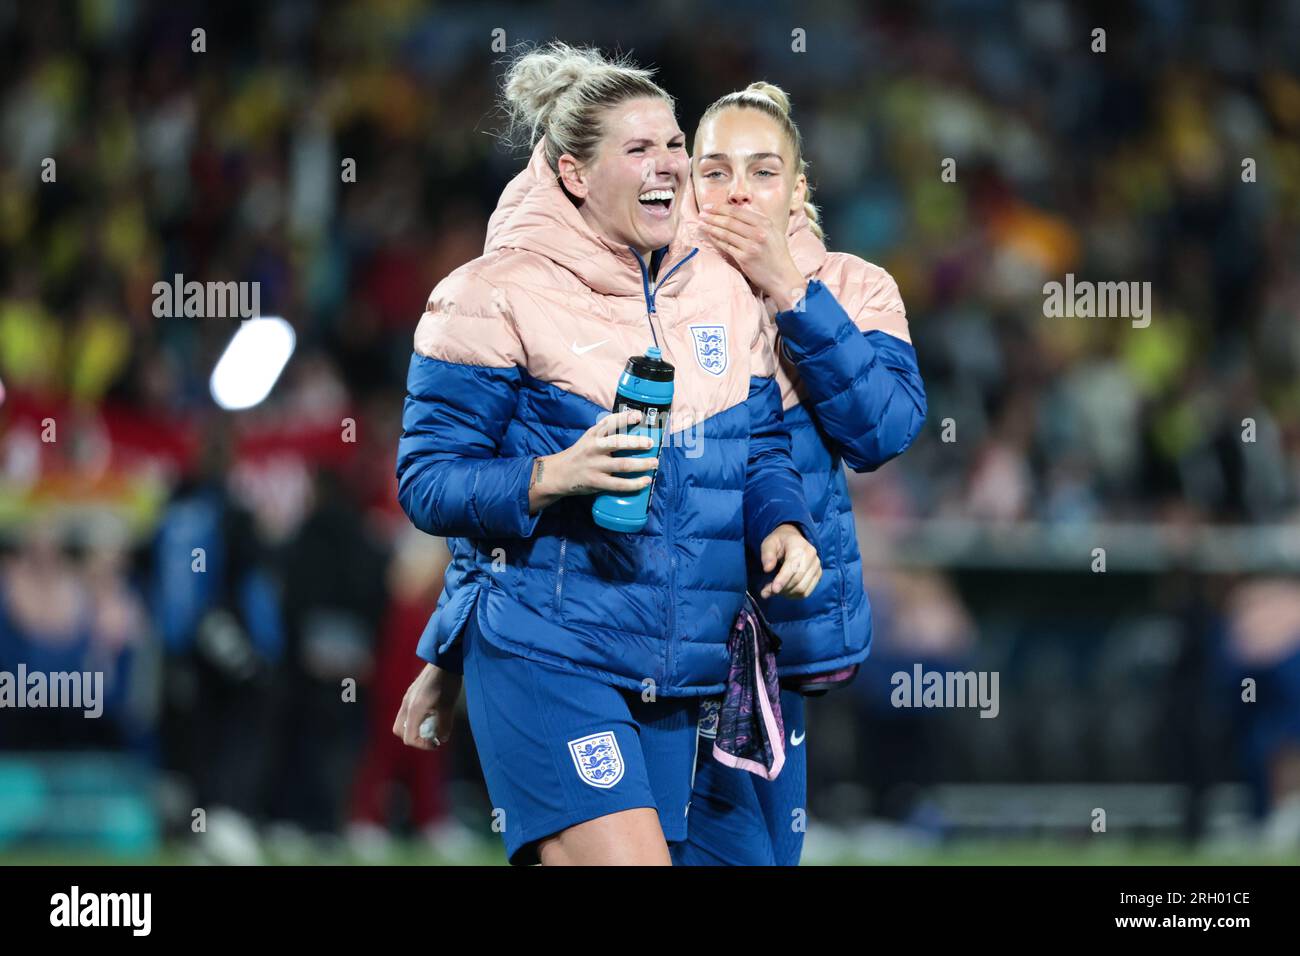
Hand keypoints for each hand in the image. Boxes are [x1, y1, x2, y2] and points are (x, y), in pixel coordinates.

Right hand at [393, 663, 461, 749]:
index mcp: (414, 710)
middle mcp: (406, 704)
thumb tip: (442, 738)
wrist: (444, 659)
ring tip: (432, 724)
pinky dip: (416, 718)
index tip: (436, 743)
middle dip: (414, 738)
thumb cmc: (447, 683)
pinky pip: (408, 711)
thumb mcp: (448, 706)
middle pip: (400, 731)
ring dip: (415, 727)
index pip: (409, 738)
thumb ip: (444, 725)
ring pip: (403, 720)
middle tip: (430, 736)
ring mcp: (407, 697)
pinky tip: (431, 712)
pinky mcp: (411, 692)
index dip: (422, 745)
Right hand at [529, 409, 658, 512]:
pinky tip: (645, 481)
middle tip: (651, 443)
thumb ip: (606, 434)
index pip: (609, 422)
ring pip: (623, 464)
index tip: (639, 416)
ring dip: (641, 464)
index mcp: (593, 435)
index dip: (625, 418)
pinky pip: (619, 484)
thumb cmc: (580, 455)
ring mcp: (595, 466)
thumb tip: (633, 429)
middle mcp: (594, 448)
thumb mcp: (589, 439)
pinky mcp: (596, 481)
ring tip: (654, 463)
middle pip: (618, 443)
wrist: (558, 474)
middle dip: (637, 442)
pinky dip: (634, 483)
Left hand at [699, 204, 806, 311]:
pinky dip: (717, 240)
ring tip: (701, 224)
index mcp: (765, 223)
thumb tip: (740, 211)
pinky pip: (726, 247)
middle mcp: (759, 232)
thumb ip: (759, 222)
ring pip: (726, 233)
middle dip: (713, 216)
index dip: (721, 208)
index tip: (709, 206)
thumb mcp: (774, 233)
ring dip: (711, 228)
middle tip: (701, 214)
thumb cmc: (778, 256)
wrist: (783, 277)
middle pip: (730, 221)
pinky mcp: (745, 258)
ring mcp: (751, 246)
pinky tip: (710, 236)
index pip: (738, 212)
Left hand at [758, 523, 820, 598]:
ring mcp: (817, 566)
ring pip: (802, 588)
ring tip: (774, 590)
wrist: (793, 541)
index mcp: (799, 546)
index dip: (783, 579)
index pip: (792, 566)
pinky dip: (793, 595)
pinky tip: (784, 591)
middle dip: (781, 588)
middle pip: (797, 579)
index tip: (774, 589)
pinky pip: (806, 592)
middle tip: (766, 591)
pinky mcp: (818, 575)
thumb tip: (767, 569)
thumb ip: (767, 554)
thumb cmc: (779, 543)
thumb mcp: (769, 543)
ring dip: (786, 593)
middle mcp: (812, 556)